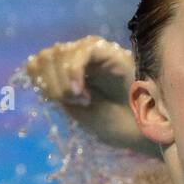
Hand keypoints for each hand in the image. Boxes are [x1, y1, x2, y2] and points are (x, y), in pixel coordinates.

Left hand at [25, 36, 147, 151]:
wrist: (147, 131)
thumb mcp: (77, 112)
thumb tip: (36, 69)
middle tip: (71, 102)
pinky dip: (74, 73)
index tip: (56, 101)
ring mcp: (94, 54)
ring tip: (81, 100)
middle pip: (45, 56)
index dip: (39, 79)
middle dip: (51, 83)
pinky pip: (80, 53)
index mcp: (70, 73)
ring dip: (62, 81)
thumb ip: (57, 92)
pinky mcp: (109, 52)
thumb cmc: (118, 125)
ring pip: (58, 53)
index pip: (38, 63)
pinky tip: (81, 92)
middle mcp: (80, 58)